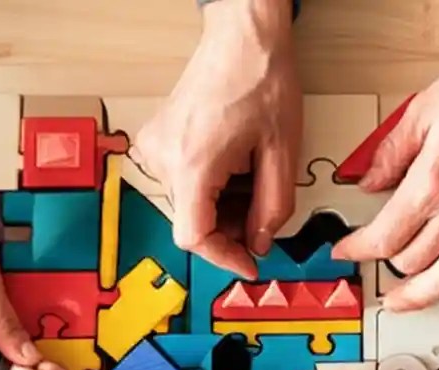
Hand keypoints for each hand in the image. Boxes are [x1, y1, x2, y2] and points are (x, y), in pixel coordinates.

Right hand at [134, 0, 300, 277]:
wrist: (241, 36)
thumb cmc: (260, 77)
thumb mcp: (282, 152)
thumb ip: (272, 208)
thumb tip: (259, 242)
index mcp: (193, 163)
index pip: (195, 236)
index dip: (223, 258)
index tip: (248, 264)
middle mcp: (164, 157)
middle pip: (193, 220)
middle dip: (231, 226)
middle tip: (262, 212)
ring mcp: (156, 147)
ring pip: (190, 203)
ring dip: (223, 204)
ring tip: (252, 175)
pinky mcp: (157, 140)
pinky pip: (183, 181)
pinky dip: (211, 185)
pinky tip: (235, 165)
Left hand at [333, 14, 438, 310]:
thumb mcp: (421, 111)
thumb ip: (390, 154)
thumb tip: (368, 182)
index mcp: (432, 182)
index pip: (383, 237)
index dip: (357, 250)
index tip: (346, 250)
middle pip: (412, 263)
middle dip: (385, 267)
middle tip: (374, 265)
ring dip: (421, 296)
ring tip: (405, 300)